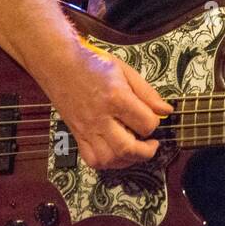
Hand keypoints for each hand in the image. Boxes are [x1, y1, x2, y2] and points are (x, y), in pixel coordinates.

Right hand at [38, 40, 173, 169]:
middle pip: (127, 149)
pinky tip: (115, 152)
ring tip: (135, 149)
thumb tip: (166, 111)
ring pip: (109, 159)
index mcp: (116, 98)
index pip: (146, 124)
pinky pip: (91, 160)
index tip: (154, 118)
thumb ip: (147, 93)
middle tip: (152, 145)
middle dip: (146, 152)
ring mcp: (87, 128)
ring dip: (127, 160)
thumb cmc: (93, 63)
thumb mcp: (125, 71)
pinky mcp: (77, 134)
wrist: (58, 63)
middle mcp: (101, 117)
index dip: (155, 123)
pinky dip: (107, 162)